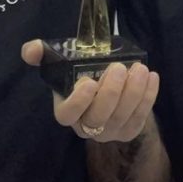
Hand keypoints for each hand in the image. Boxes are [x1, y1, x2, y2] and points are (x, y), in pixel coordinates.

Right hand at [21, 40, 159, 141]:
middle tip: (119, 68)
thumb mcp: (62, 61)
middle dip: (110, 94)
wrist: (107, 86)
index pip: (67, 114)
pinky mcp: (130, 129)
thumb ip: (42, 54)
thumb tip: (31, 50)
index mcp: (67, 110)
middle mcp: (86, 126)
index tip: (89, 82)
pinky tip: (151, 77)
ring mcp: (109, 131)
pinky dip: (148, 97)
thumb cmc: (82, 73)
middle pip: (98, 118)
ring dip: (133, 93)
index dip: (78, 102)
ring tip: (139, 68)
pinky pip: (140, 116)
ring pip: (121, 117)